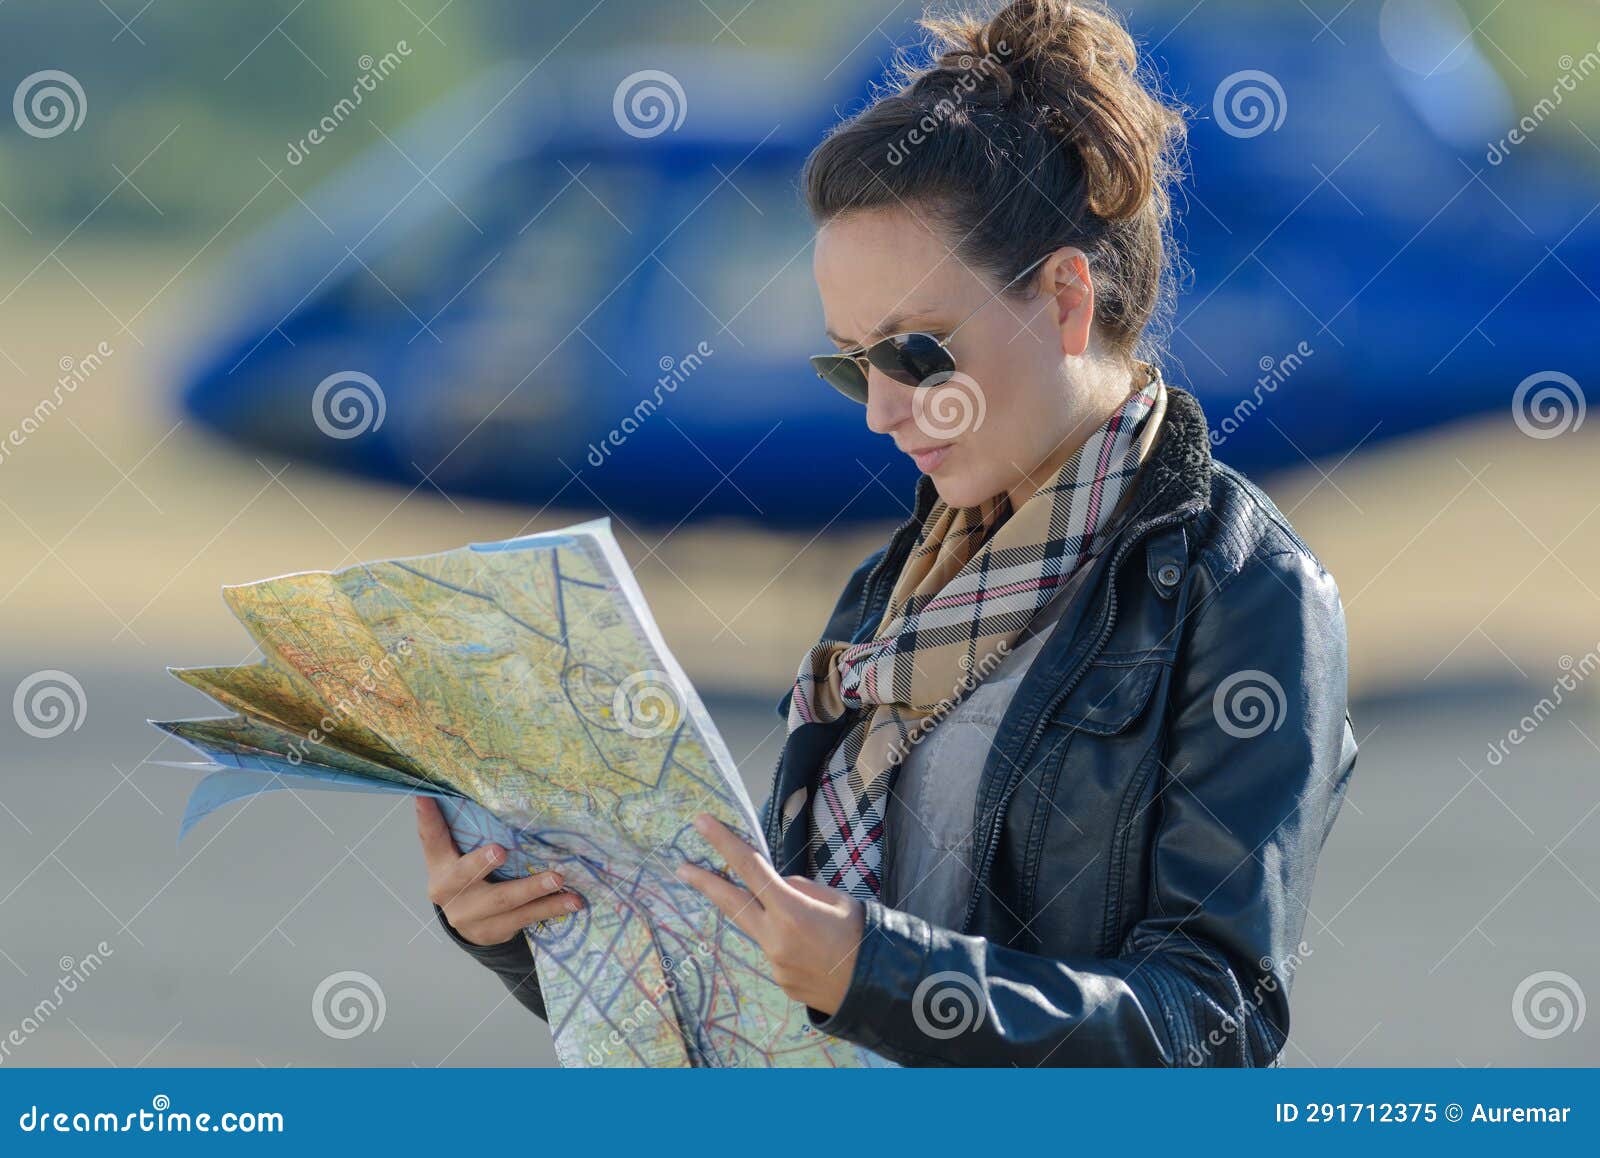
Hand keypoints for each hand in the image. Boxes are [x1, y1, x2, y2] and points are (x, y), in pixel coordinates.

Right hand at [415, 796, 583, 946]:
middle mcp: (449, 891)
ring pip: (503, 901)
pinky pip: (525, 918)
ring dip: (533, 889)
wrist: (471, 926)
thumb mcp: (461, 856)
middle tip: (499, 851)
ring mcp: (470, 915)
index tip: (426, 796)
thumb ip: (466, 832)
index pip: (431, 839)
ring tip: (558, 879)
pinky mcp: (493, 930)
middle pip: (464, 876)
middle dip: (481, 864)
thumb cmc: (471, 878)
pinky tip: (573, 901)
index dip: (427, 818)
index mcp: (440, 865)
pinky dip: (551, 907)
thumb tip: (484, 787)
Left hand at [675, 812, 863, 1016]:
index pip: (749, 868)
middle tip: (682, 867)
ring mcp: (774, 964)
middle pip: (732, 903)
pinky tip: (818, 953)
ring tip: (812, 928)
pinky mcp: (779, 981)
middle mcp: (775, 938)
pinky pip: (777, 952)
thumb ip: (800, 889)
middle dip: (705, 882)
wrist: (879, 989)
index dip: (724, 843)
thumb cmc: (864, 936)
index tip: (702, 824)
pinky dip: (790, 944)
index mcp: (791, 910)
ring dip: (773, 920)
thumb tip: (777, 885)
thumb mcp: (837, 900)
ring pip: (762, 929)